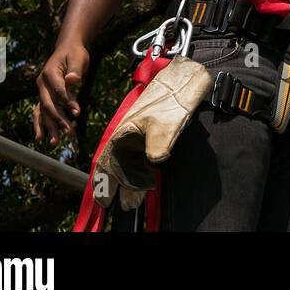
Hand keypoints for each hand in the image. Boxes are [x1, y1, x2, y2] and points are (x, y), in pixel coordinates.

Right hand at [34, 40, 89, 143]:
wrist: (67, 49)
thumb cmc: (74, 53)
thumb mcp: (78, 58)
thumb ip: (75, 70)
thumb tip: (72, 80)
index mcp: (49, 73)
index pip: (58, 91)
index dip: (67, 102)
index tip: (77, 112)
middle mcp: (42, 84)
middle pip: (48, 105)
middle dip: (58, 120)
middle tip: (70, 133)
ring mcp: (42, 91)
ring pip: (43, 112)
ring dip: (49, 127)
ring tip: (56, 142)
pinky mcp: (45, 96)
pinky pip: (42, 112)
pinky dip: (43, 124)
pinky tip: (45, 137)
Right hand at [92, 55, 211, 205]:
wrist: (183, 84)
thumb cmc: (170, 100)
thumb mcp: (164, 122)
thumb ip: (158, 143)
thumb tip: (155, 160)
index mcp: (122, 135)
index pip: (108, 165)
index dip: (106, 184)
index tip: (107, 201)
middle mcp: (126, 140)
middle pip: (118, 169)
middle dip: (121, 188)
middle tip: (129, 205)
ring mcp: (138, 140)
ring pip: (129, 166)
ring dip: (132, 182)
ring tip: (137, 199)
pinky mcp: (150, 140)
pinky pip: (140, 160)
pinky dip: (141, 173)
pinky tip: (147, 181)